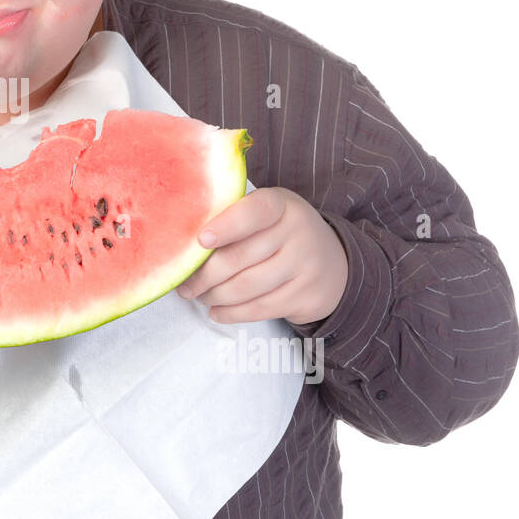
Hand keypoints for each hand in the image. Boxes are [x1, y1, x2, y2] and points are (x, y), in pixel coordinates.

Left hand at [175, 187, 348, 325]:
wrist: (335, 264)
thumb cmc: (282, 234)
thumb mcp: (267, 215)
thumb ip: (234, 219)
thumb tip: (183, 244)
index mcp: (281, 204)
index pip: (252, 212)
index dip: (225, 226)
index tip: (200, 241)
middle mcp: (298, 231)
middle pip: (239, 257)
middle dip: (204, 275)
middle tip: (185, 284)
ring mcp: (305, 265)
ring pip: (246, 287)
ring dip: (214, 296)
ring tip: (199, 296)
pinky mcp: (306, 295)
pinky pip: (259, 309)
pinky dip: (231, 313)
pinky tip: (216, 311)